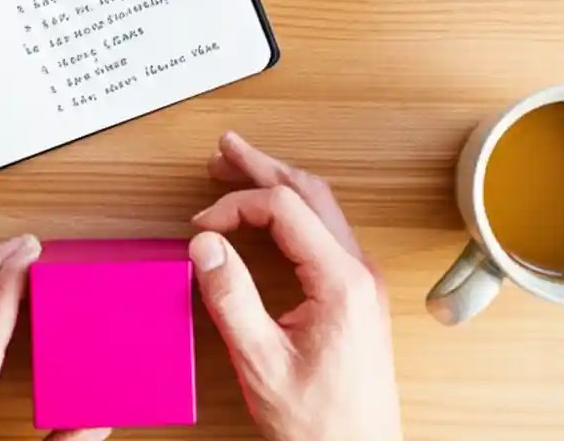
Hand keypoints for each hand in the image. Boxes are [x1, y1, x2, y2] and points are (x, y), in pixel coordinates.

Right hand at [191, 132, 402, 440]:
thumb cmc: (320, 424)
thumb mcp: (261, 363)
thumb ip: (231, 298)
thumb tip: (206, 245)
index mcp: (342, 282)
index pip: (285, 209)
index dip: (235, 206)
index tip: (201, 227)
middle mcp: (359, 273)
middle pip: (310, 194)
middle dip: (262, 168)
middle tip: (224, 150)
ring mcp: (363, 283)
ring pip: (322, 210)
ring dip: (280, 186)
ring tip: (240, 169)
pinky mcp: (357, 296)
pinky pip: (326, 234)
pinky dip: (293, 213)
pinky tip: (269, 216)